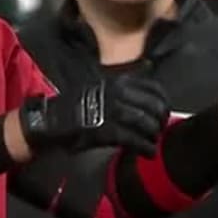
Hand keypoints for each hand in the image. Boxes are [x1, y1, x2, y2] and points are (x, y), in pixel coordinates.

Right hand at [21, 75, 168, 157]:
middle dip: (161, 121)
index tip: (164, 112)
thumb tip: (149, 65)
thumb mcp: (101, 81)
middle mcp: (117, 93)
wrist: (52, 119)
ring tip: (153, 143)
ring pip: (145, 123)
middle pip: (153, 107)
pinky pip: (133, 139)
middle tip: (159, 130)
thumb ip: (126, 76)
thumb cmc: (77, 102)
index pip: (153, 88)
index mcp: (117, 80)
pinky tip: (147, 152)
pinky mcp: (106, 131)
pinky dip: (144, 147)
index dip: (164, 103)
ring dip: (153, 136)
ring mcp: (111, 112)